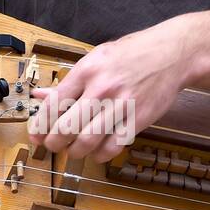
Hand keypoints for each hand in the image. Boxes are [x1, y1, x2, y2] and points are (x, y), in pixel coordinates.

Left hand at [28, 17, 193, 163]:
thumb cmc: (132, 54)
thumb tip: (40, 96)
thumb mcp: (96, 59)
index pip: (53, 105)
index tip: (36, 135)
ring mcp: (121, 105)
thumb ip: (69, 82)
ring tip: (74, 151)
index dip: (40, 125)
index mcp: (87, 70)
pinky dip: (100, 155)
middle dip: (55, 143)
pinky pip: (113, 147)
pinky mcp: (139, 119)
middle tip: (54, 145)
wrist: (173, 54)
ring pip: (87, 141)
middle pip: (67, 127)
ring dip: (75, 152)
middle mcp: (102, 88)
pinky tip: (97, 152)